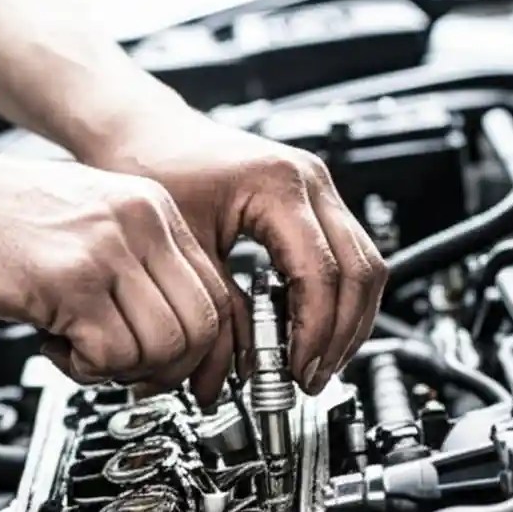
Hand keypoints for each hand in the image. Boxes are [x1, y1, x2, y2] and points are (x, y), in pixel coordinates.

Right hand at [0, 140, 230, 400]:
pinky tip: (53, 344)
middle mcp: (139, 224)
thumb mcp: (86, 222)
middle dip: (166, 368)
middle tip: (124, 370)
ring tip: (79, 352)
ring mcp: (106, 252)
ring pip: (161, 347)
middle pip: (200, 327)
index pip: (215, 293)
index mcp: (151, 209)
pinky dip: (84, 369)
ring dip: (122, 370)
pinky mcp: (68, 283)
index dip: (196, 346)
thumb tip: (164, 331)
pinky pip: (111, 355)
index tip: (169, 366)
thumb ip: (132, 266)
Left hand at [85, 109, 386, 395]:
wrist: (146, 134)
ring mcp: (319, 189)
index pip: (320, 273)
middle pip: (360, 271)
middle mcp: (311, 181)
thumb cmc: (156, 169)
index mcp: (279, 184)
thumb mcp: (186, 251)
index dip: (314, 332)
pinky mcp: (314, 203)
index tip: (296, 370)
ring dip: (347, 322)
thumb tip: (241, 370)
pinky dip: (338, 300)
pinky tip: (312, 332)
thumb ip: (220, 313)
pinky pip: (348, 257)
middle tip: (311, 377)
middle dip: (340, 334)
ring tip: (316, 363)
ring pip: (365, 266)